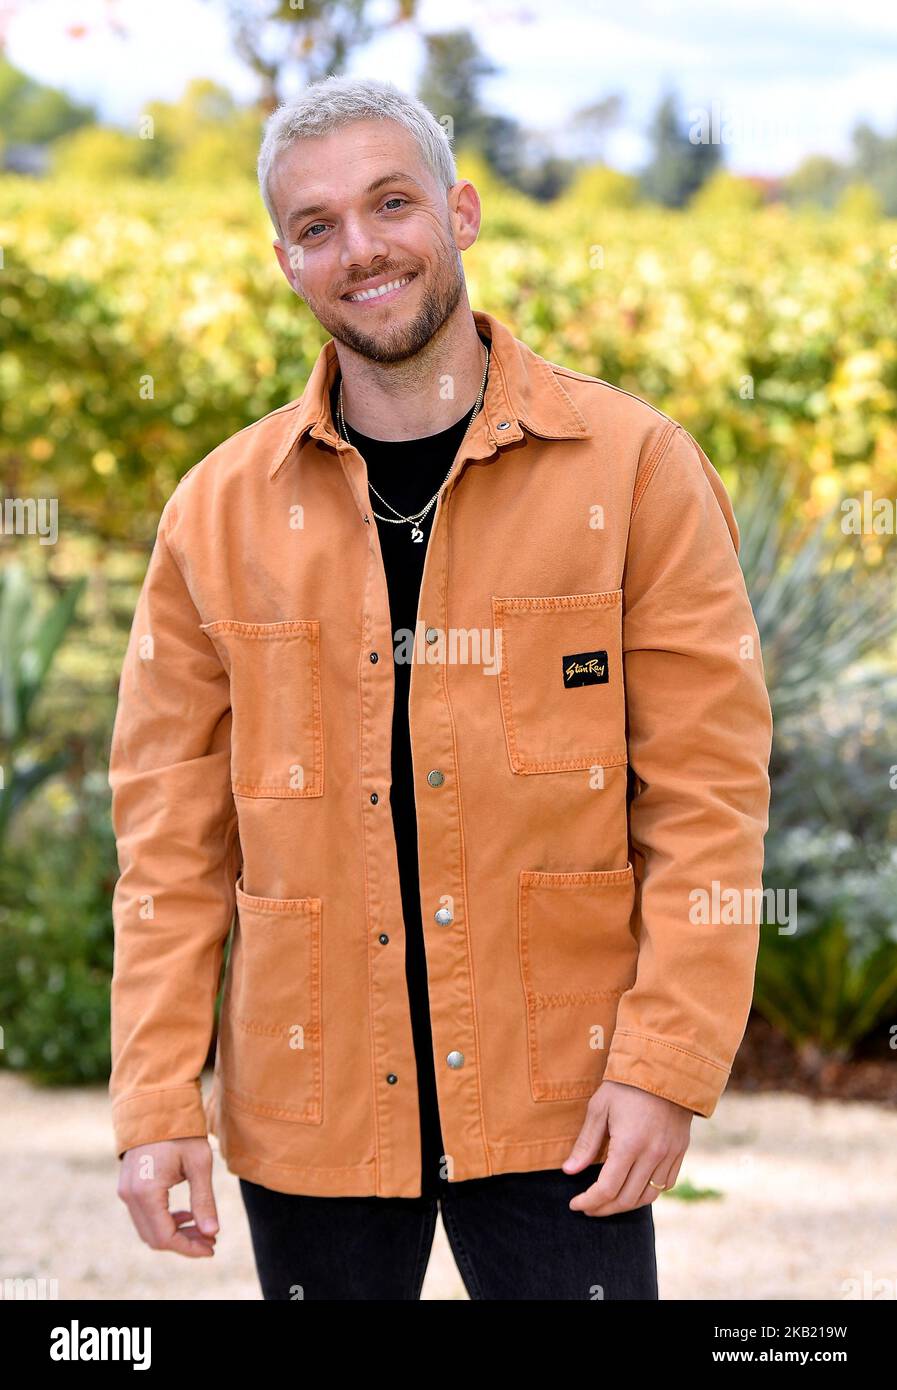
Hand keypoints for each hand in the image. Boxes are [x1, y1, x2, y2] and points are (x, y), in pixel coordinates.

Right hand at [117, 1137, 218, 1256]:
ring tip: (202, 1228)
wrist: (155, 1104)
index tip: (212, 1248)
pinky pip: (144, 1215)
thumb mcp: (199, 1164)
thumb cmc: (181, 1131)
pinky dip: (164, 1221)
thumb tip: (212, 1233)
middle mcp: (130, 1196)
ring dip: (174, 1233)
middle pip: (154, 1238)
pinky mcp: (127, 1186)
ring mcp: (125, 1191)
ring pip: (148, 1229)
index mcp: (146, 1192)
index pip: (166, 1237)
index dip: (189, 1247)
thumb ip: (204, 1201)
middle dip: (184, 1243)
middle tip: (211, 1239)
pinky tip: (185, 1214)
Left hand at [562, 1079, 692, 1215]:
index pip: (607, 1188)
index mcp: (629, 1144)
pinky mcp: (680, 1151)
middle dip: (604, 1208)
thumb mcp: (599, 1108)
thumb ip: (586, 1143)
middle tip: (588, 1207)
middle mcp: (652, 1154)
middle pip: (627, 1199)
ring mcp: (669, 1154)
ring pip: (648, 1196)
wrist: (665, 1066)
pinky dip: (647, 1193)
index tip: (575, 1204)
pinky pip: (665, 1184)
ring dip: (626, 1205)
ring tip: (608, 1202)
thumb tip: (569, 1171)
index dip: (589, 1201)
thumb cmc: (626, 1085)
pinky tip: (633, 1188)